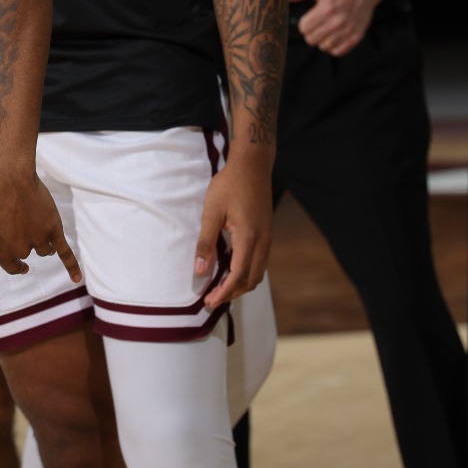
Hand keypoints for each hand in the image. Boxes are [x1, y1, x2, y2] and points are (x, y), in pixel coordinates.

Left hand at [0, 159, 78, 281]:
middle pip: (29, 252)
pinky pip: (65, 252)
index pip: (11, 266)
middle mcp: (19, 250)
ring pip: (46, 249)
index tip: (23, 268)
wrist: (9, 178)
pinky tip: (76, 278)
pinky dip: (71, 266)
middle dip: (27, 242)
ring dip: (44, 243)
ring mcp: (38, 240)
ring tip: (42, 229)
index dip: (17, 267)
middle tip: (25, 225)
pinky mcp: (53, 229)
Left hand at [195, 161, 271, 309]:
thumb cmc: (229, 186)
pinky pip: (260, 262)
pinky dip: (247, 272)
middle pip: (251, 279)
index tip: (208, 301)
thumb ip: (206, 243)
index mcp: (249, 238)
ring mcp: (267, 239)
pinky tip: (231, 270)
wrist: (252, 166)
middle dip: (232, 293)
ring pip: (258, 272)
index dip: (224, 292)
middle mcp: (263, 242)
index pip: (238, 276)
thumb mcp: (212, 212)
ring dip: (241, 284)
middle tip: (211, 298)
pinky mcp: (267, 234)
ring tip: (220, 288)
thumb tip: (200, 270)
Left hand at [289, 0, 386, 56]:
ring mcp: (348, 30)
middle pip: (312, 40)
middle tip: (316, 25)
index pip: (304, 28)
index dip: (303, 24)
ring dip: (322, 40)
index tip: (308, 20)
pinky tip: (333, 38)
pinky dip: (333, 47)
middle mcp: (337, 21)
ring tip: (326, 31)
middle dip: (310, 33)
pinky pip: (339, 51)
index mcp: (326, 8)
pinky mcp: (357, 36)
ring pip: (324, 47)